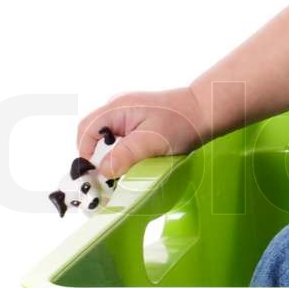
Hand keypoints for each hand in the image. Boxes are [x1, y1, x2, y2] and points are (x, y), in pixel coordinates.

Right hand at [76, 86, 206, 180]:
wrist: (204, 111)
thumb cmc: (181, 122)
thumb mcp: (153, 140)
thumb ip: (127, 154)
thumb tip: (103, 170)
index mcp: (116, 109)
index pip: (86, 130)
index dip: (84, 153)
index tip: (92, 175)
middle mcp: (117, 109)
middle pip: (92, 134)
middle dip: (94, 156)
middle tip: (103, 179)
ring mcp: (126, 115)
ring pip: (105, 137)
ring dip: (108, 156)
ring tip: (117, 174)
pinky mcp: (136, 122)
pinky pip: (119, 138)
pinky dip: (120, 153)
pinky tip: (131, 163)